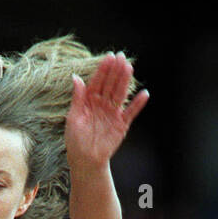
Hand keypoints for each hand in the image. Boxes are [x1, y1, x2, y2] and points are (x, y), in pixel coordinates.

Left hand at [64, 52, 148, 169]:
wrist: (85, 161)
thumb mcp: (73, 118)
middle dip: (115, 71)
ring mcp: (112, 114)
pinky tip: (144, 94)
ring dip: (125, 81)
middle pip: (110, 84)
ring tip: (129, 68)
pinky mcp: (121, 125)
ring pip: (120, 94)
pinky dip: (138, 105)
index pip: (97, 82)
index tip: (109, 57)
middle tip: (121, 57)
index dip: (103, 70)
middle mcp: (102, 105)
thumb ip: (77, 98)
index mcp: (89, 101)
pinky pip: (131, 113)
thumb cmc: (75, 141)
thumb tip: (76, 77)